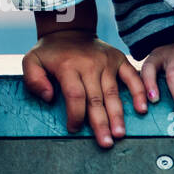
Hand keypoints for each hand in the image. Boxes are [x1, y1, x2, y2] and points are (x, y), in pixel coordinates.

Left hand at [23, 30, 146, 147]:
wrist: (69, 30)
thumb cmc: (50, 51)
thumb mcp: (31, 60)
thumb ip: (33, 79)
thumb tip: (48, 97)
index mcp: (68, 66)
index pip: (75, 95)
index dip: (76, 115)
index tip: (74, 129)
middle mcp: (89, 65)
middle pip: (96, 99)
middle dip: (101, 123)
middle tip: (105, 143)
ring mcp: (106, 62)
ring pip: (113, 93)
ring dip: (118, 115)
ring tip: (119, 134)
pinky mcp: (118, 59)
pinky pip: (132, 77)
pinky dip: (138, 92)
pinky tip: (142, 108)